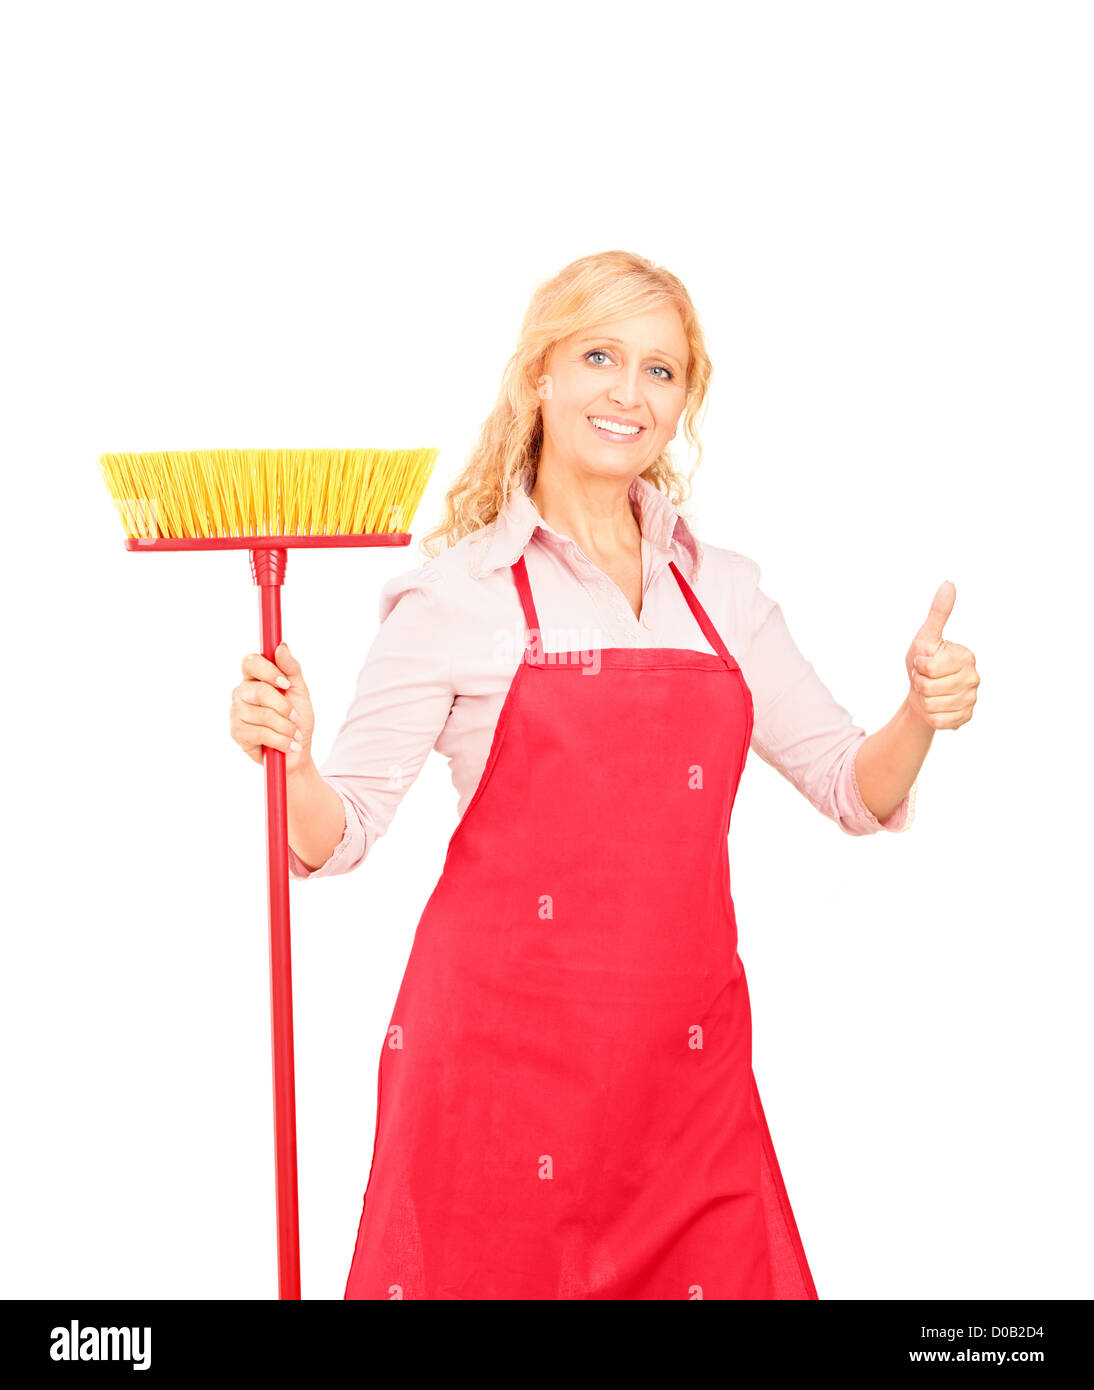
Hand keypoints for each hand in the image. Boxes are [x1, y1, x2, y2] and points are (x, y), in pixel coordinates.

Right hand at [229, 640, 315, 771]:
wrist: (297, 751)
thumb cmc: (297, 719)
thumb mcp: (299, 691)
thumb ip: (291, 668)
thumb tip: (281, 646)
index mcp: (255, 678)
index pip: (251, 661)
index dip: (268, 671)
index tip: (285, 684)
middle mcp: (241, 692)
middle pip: (259, 691)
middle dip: (284, 706)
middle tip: (294, 716)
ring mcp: (236, 713)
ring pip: (263, 715)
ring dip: (286, 727)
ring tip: (293, 733)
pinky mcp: (237, 733)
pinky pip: (262, 733)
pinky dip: (282, 740)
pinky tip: (288, 744)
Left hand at [905, 581, 978, 729]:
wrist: (921, 693)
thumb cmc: (923, 662)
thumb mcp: (926, 637)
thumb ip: (938, 613)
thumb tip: (949, 583)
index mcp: (966, 656)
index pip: (930, 667)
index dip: (918, 667)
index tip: (922, 663)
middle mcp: (974, 678)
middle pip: (929, 687)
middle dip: (919, 684)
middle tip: (923, 679)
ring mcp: (972, 700)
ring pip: (933, 706)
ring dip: (923, 700)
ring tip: (928, 693)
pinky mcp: (965, 718)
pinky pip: (939, 721)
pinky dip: (929, 716)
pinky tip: (934, 707)